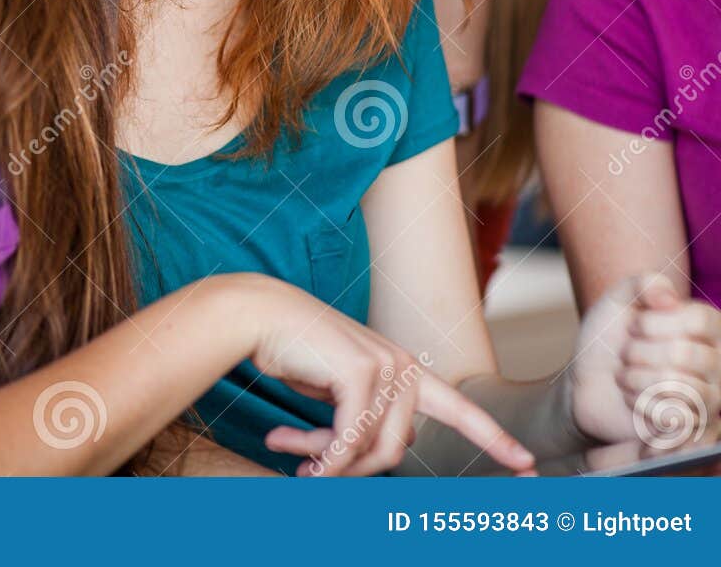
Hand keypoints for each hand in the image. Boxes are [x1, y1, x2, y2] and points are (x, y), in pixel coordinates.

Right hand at [220, 274, 534, 475]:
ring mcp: (386, 366)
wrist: (260, 316)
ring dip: (328, 462)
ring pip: (371, 448)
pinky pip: (348, 437)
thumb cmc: (296, 352)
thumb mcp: (337, 394)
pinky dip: (321, 455)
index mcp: (404, 369)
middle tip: (308, 471)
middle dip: (348, 467)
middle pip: (395, 449)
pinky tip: (291, 452)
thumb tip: (377, 458)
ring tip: (289, 453)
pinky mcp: (361, 371)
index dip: (492, 437)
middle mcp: (403, 366)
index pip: (458, 408)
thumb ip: (365, 419)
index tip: (526, 463)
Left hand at [570, 272, 720, 446]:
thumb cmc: (607, 341)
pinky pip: (673, 415)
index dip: (656, 322)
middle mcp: (717, 362)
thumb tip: (668, 298)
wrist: (585, 384)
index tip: (635, 326)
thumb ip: (643, 283)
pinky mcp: (693, 428)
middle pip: (684, 353)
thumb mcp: (617, 301)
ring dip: (635, 379)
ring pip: (677, 384)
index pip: (699, 319)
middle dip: (638, 353)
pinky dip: (641, 404)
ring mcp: (710, 397)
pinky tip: (634, 401)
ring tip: (627, 378)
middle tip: (627, 356)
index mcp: (708, 328)